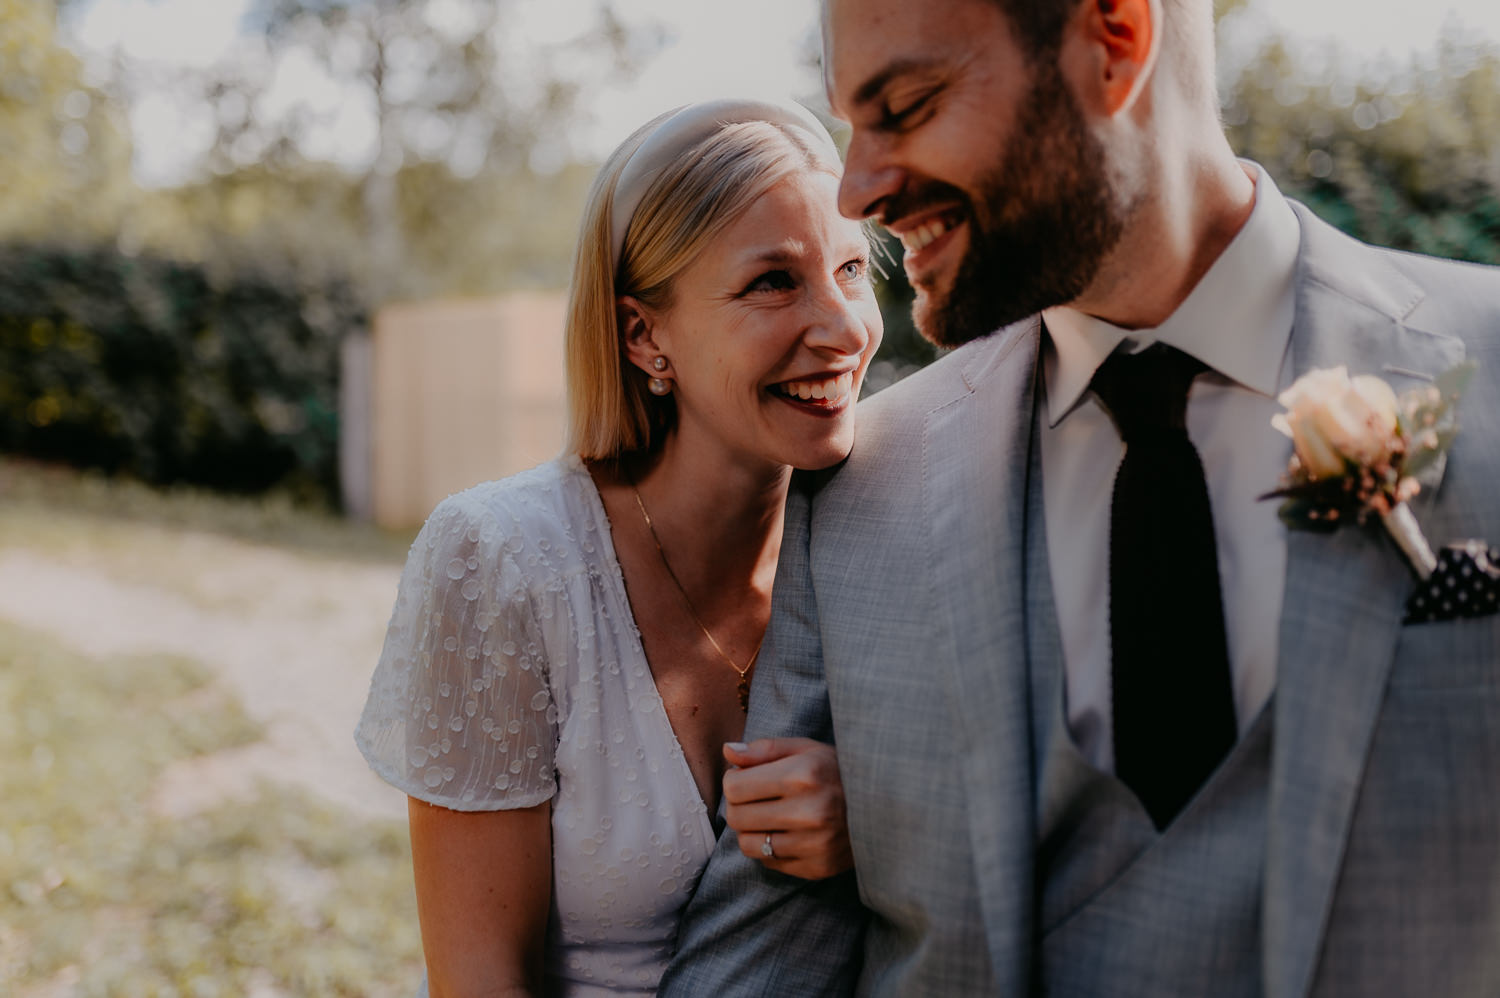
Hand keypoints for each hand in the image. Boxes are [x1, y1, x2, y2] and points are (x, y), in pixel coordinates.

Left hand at [722, 738, 851, 879]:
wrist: (885, 806)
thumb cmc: (838, 771)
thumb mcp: (805, 749)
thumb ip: (763, 749)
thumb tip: (727, 752)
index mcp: (801, 776)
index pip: (734, 787)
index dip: (735, 780)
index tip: (746, 777)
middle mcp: (808, 813)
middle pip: (737, 817)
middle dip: (739, 805)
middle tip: (755, 797)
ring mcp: (814, 845)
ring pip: (748, 845)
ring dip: (752, 829)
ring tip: (769, 816)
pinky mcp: (817, 868)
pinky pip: (769, 863)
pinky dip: (770, 848)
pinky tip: (787, 832)